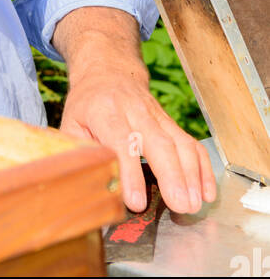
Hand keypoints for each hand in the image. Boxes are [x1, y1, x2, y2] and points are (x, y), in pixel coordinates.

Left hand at [59, 69, 216, 214]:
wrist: (108, 72)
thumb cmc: (87, 105)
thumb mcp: (71, 122)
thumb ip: (80, 151)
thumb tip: (87, 184)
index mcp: (105, 111)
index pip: (121, 142)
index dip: (130, 172)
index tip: (136, 202)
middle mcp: (135, 111)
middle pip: (158, 142)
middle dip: (171, 176)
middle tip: (180, 206)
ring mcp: (157, 115)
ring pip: (179, 142)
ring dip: (191, 174)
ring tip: (194, 203)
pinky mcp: (171, 122)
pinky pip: (191, 143)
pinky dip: (203, 167)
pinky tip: (207, 191)